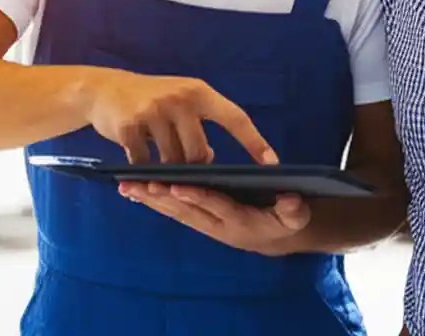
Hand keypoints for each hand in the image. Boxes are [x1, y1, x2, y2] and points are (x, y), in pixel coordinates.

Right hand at [82, 69, 277, 164]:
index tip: (272, 164)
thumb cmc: (150, 99)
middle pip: (200, 152)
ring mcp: (154, 112)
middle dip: (194, 167)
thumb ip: (198, 126)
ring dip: (169, 170)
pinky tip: (137, 157)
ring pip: (173, 161)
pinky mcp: (129, 127)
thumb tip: (208, 160)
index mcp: (199, 92)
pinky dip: (144, 168)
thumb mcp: (180, 101)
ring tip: (159, 162)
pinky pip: (145, 164)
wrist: (103, 89)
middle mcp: (180, 99)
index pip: (236, 118)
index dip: (255, 142)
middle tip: (184, 168)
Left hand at [119, 182, 310, 255]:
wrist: (276, 239)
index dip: (198, 196)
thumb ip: (294, 210)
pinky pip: (174, 212)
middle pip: (187, 210)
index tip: (178, 184)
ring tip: (127, 187)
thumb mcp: (297, 216)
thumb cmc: (286, 221)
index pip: (217, 205)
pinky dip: (154, 202)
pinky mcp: (198, 221)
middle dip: (162, 196)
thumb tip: (291, 200)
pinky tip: (135, 192)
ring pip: (175, 211)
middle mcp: (218, 224)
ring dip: (151, 199)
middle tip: (139, 184)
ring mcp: (205, 224)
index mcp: (241, 219)